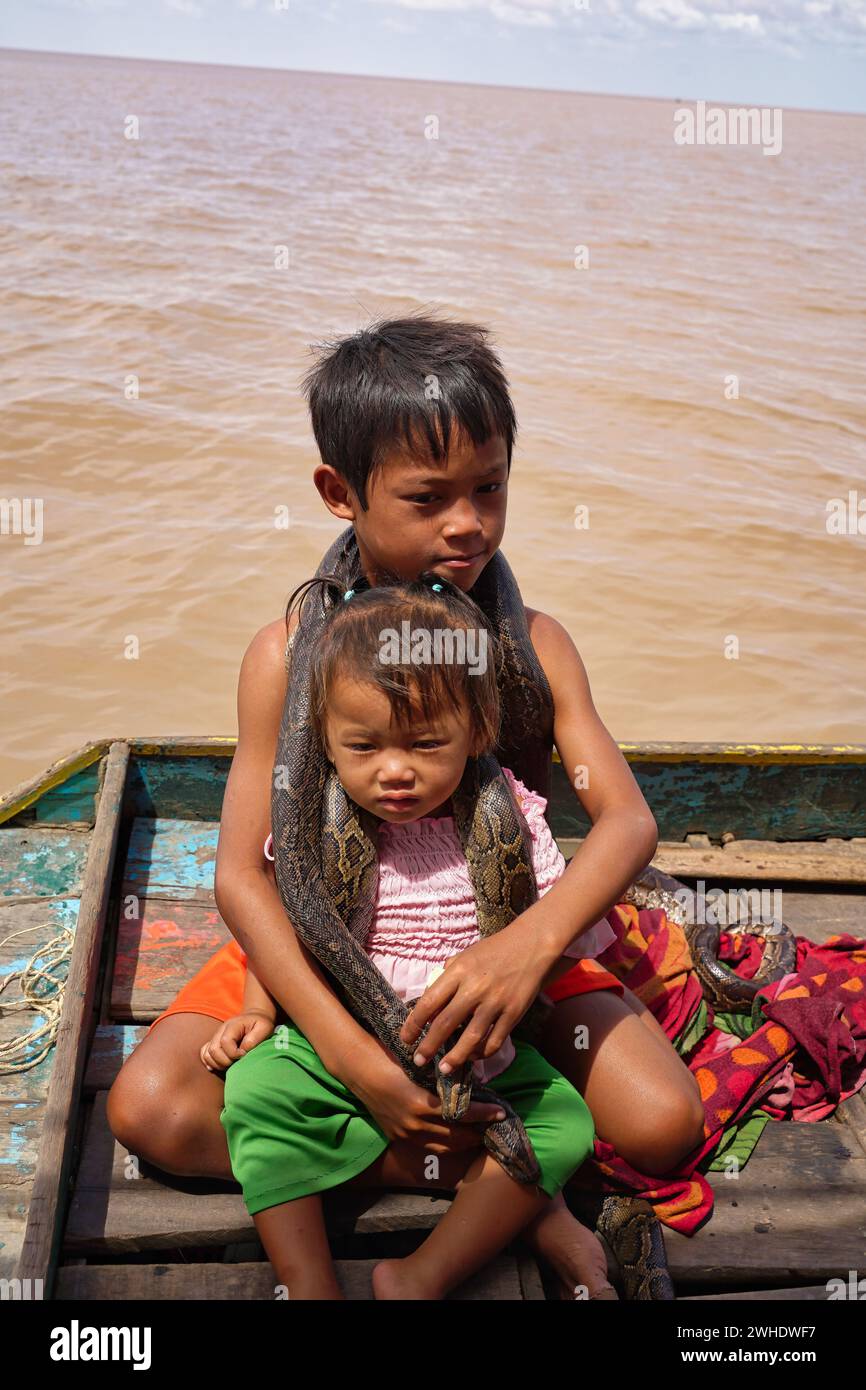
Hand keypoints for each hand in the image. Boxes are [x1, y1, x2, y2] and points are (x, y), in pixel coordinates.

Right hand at [200, 1010, 275, 1071]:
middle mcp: (221, 1031)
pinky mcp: (214, 1043)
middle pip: (213, 1050)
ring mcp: (216, 1037)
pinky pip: (204, 1054)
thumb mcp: (264, 1027)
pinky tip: (220, 1066)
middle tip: (237, 1062)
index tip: (244, 1054)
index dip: (234, 1053)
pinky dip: (209, 1063)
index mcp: (232, 1025)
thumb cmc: (261, 1024)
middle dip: (225, 1061)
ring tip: (231, 1065)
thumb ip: (254, 1039)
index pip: (225, 1042)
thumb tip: (242, 1050)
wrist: (255, 1017)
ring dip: (218, 1064)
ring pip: (207, 1054)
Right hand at [348, 1039, 505, 1153]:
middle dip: (478, 1132)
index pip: (462, 1115)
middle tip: (494, 1124)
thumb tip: (470, 1082)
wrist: (359, 1068)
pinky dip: (446, 1144)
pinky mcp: (399, 1136)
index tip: (500, 1111)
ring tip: (480, 1133)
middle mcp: (415, 1125)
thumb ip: (443, 1079)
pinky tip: (456, 1137)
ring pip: (444, 1147)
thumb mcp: (421, 1066)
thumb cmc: (390, 1058)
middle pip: (456, 1137)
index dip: (483, 1114)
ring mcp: (406, 1133)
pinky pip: (428, 1146)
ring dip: (464, 1142)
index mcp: (422, 1105)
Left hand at [399, 927, 546, 1074]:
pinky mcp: (514, 1013)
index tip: (406, 1039)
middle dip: (429, 1046)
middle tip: (418, 1061)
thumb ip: (447, 977)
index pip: (429, 1002)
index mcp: (459, 971)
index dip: (413, 1024)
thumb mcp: (465, 956)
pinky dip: (482, 1053)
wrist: (532, 945)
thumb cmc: (494, 950)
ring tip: (444, 1069)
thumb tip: (431, 1003)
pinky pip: (495, 1040)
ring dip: (455, 1057)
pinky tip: (472, 1057)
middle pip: (446, 1023)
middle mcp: (475, 988)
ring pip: (471, 1038)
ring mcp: (496, 1002)